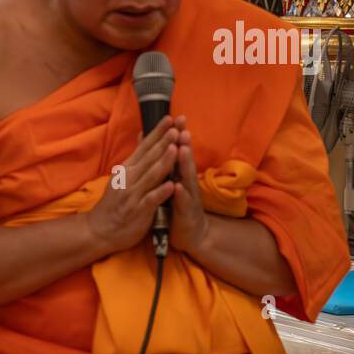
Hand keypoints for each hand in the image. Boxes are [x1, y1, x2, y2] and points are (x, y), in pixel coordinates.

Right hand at [85, 115, 177, 255]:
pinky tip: (172, 186)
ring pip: (151, 176)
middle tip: (175, 128)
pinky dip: (161, 192)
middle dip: (163, 143)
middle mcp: (129, 178)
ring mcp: (133, 194)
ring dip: (163, 162)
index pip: (144, 147)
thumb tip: (142, 135)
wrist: (100, 230)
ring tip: (176, 149)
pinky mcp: (137, 210)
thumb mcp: (122, 176)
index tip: (169, 119)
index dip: (157, 133)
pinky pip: (151, 200)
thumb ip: (136, 157)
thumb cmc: (114, 203)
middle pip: (149, 158)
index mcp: (127, 169)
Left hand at [168, 117, 210, 255]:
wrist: (192, 234)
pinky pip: (183, 204)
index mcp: (180, 176)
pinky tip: (177, 187)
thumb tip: (161, 143)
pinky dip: (181, 195)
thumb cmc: (179, 206)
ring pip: (187, 179)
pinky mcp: (187, 214)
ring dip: (185, 165)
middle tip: (182, 128)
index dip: (177, 137)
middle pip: (185, 161)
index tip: (174, 119)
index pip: (178, 153)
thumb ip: (168, 164)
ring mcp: (189, 198)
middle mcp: (187, 183)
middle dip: (184, 145)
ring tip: (182, 150)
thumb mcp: (172, 182)